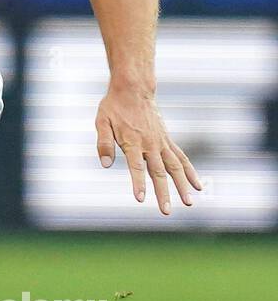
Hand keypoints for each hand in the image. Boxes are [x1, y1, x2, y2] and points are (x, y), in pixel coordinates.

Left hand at [95, 85, 201, 213]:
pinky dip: (190, 172)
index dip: (138, 183)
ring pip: (175, 167)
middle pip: (158, 172)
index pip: (136, 167)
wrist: (133, 89)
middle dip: (163, 193)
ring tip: (189, 203)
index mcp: (132, 141)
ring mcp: (161, 143)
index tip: (141, 199)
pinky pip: (182, 158)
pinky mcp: (167, 141)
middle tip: (166, 211)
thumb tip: (106, 164)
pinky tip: (198, 186)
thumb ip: (104, 143)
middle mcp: (150, 144)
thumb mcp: (102, 122)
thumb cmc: (114, 107)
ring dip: (182, 186)